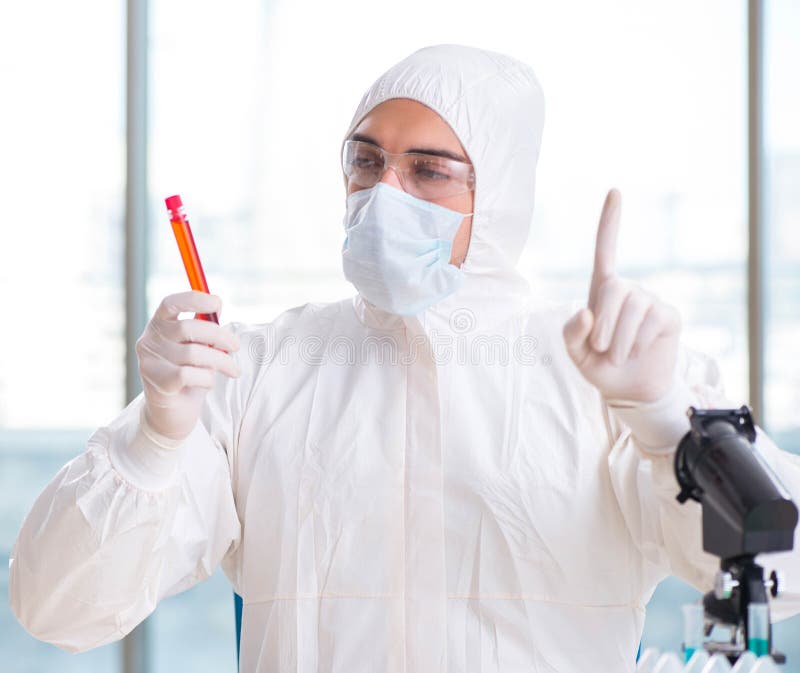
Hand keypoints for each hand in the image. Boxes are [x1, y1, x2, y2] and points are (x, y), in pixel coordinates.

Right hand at [136, 291, 240, 440]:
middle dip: (219, 336)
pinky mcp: (157, 383)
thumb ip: (203, 329)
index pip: (171, 303)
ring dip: (220, 361)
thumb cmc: (189, 376)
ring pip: (194, 353)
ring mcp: (149, 362)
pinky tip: (209, 382)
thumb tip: (217, 307)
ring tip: (231, 369)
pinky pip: (190, 374)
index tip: (218, 303)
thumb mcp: (197, 348)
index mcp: (158, 326)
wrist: (172, 415)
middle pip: (188, 328)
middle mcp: (149, 340)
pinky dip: (207, 378)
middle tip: (236, 346)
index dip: (194, 299)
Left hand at [562, 189, 680, 402]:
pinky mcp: (669, 316)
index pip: (605, 251)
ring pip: (634, 308)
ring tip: (619, 355)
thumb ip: (571, 334)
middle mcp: (628, 290)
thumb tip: (587, 312)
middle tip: (602, 349)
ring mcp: (650, 301)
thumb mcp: (576, 354)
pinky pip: (652, 321)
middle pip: (614, 289)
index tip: (615, 191)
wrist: (630, 390)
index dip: (610, 222)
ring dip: (620, 340)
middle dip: (604, 325)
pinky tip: (640, 351)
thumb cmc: (600, 366)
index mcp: (601, 291)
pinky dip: (639, 342)